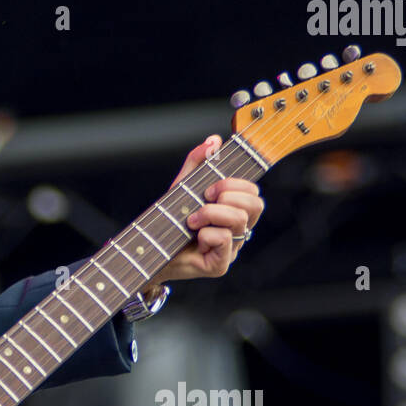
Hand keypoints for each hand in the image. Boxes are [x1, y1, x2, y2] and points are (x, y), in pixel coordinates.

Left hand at [152, 134, 264, 282]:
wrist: (150, 251)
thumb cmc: (171, 222)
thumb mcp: (183, 186)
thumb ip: (198, 162)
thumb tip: (214, 140)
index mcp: (234, 212)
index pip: (253, 192)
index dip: (236, 184)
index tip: (210, 187)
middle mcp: (238, 231)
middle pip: (255, 205)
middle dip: (227, 195)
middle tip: (204, 199)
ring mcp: (232, 250)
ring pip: (239, 220)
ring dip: (211, 213)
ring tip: (191, 220)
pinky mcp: (220, 265)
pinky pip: (225, 240)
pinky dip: (206, 233)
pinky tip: (194, 237)